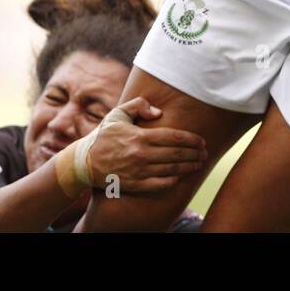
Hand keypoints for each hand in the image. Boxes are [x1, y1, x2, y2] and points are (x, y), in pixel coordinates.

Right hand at [84, 97, 207, 193]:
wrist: (85, 162)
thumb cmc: (104, 136)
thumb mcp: (118, 114)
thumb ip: (139, 105)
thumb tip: (159, 112)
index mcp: (140, 136)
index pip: (173, 137)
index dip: (191, 140)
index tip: (201, 141)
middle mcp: (141, 154)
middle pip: (176, 154)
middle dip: (194, 153)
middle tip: (204, 153)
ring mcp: (138, 171)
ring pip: (171, 170)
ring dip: (188, 167)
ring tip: (198, 164)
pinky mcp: (135, 185)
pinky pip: (159, 184)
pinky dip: (173, 181)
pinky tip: (180, 177)